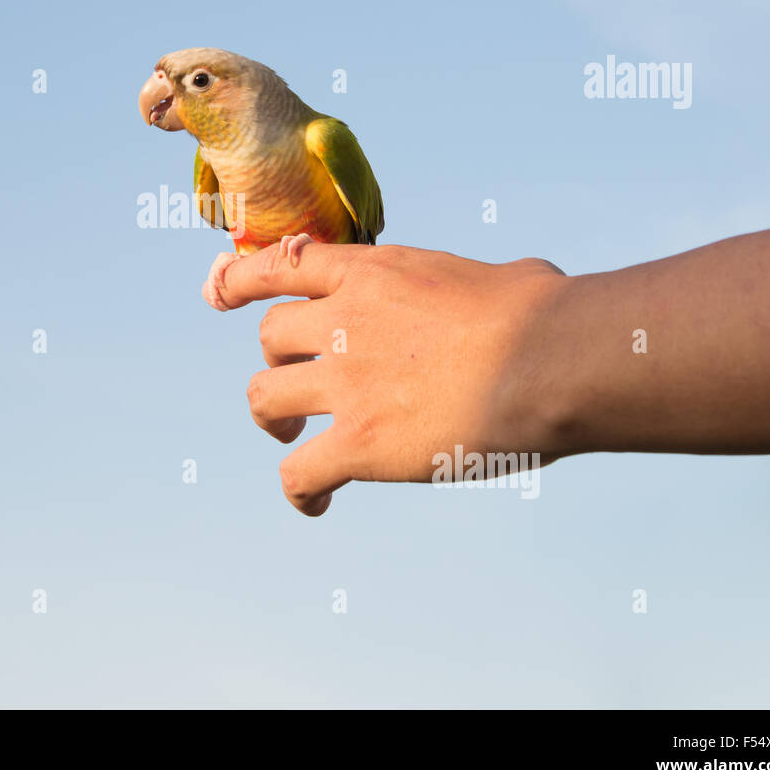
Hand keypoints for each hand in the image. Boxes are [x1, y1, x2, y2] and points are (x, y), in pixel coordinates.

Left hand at [217, 242, 567, 515]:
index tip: (221, 293)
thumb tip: (520, 283)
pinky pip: (299, 474)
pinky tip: (318, 504)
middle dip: (277, 361)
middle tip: (301, 387)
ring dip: (272, 421)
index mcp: (373, 275)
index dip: (242, 281)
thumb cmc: (545, 315)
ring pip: (264, 400)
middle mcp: (345, 322)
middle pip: (269, 338)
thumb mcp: (498, 274)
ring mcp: (346, 383)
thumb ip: (478, 283)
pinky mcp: (358, 444)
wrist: (548, 360)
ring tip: (293, 441)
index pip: (282, 265)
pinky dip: (300, 492)